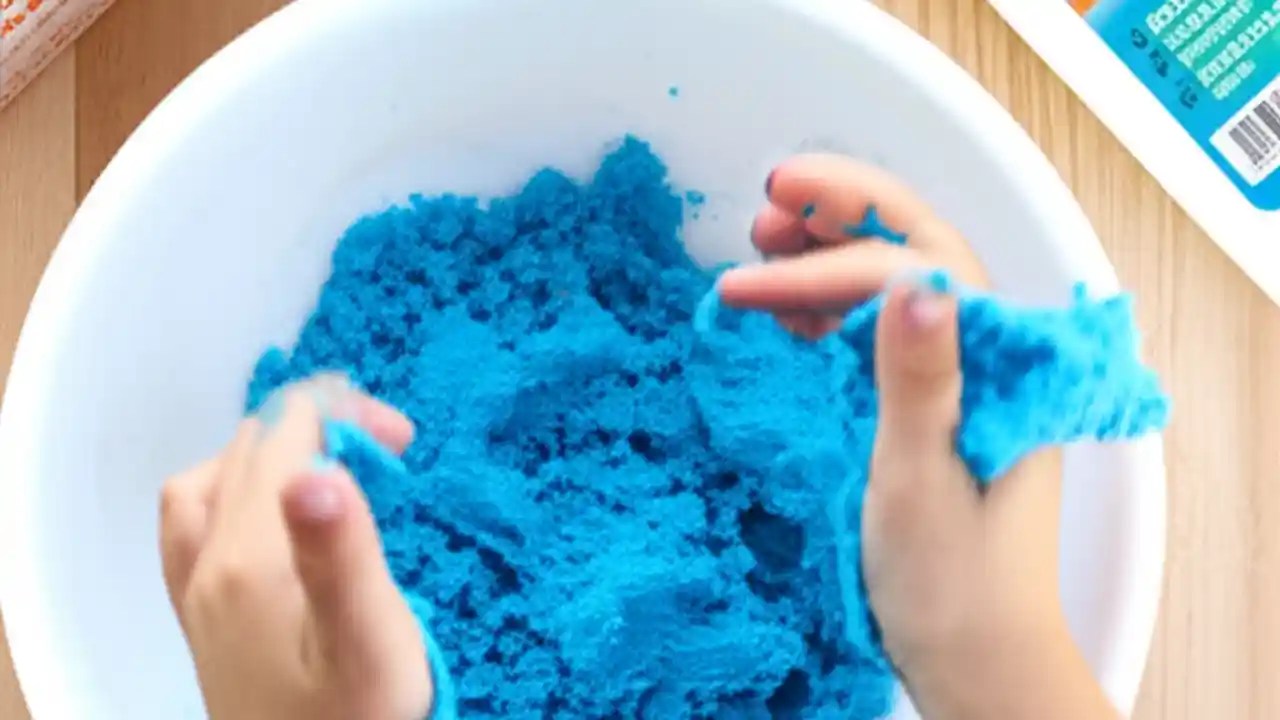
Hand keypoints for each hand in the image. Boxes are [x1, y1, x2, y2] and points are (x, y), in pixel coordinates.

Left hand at [159, 375, 433, 719]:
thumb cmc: (355, 718)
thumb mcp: (366, 643)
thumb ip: (341, 553)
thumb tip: (316, 466)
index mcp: (246, 556)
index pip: (281, 436)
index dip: (342, 417)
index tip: (402, 440)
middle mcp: (204, 562)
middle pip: (247, 449)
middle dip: (318, 426)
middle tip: (390, 448)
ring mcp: (193, 591)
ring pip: (211, 479)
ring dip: (271, 451)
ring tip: (332, 466)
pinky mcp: (199, 618)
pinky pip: (193, 521)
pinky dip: (232, 489)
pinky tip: (269, 516)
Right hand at [720, 156, 1116, 718]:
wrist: (974, 658)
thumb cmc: (954, 582)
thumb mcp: (922, 478)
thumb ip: (919, 377)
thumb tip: (915, 280)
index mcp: (1000, 364)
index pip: (909, 272)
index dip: (825, 261)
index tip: (748, 279)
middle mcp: (988, 357)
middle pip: (918, 250)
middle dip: (841, 214)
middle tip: (767, 202)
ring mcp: (959, 380)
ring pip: (896, 284)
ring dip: (832, 252)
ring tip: (764, 241)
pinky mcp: (930, 409)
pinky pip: (880, 332)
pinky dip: (832, 308)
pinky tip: (792, 312)